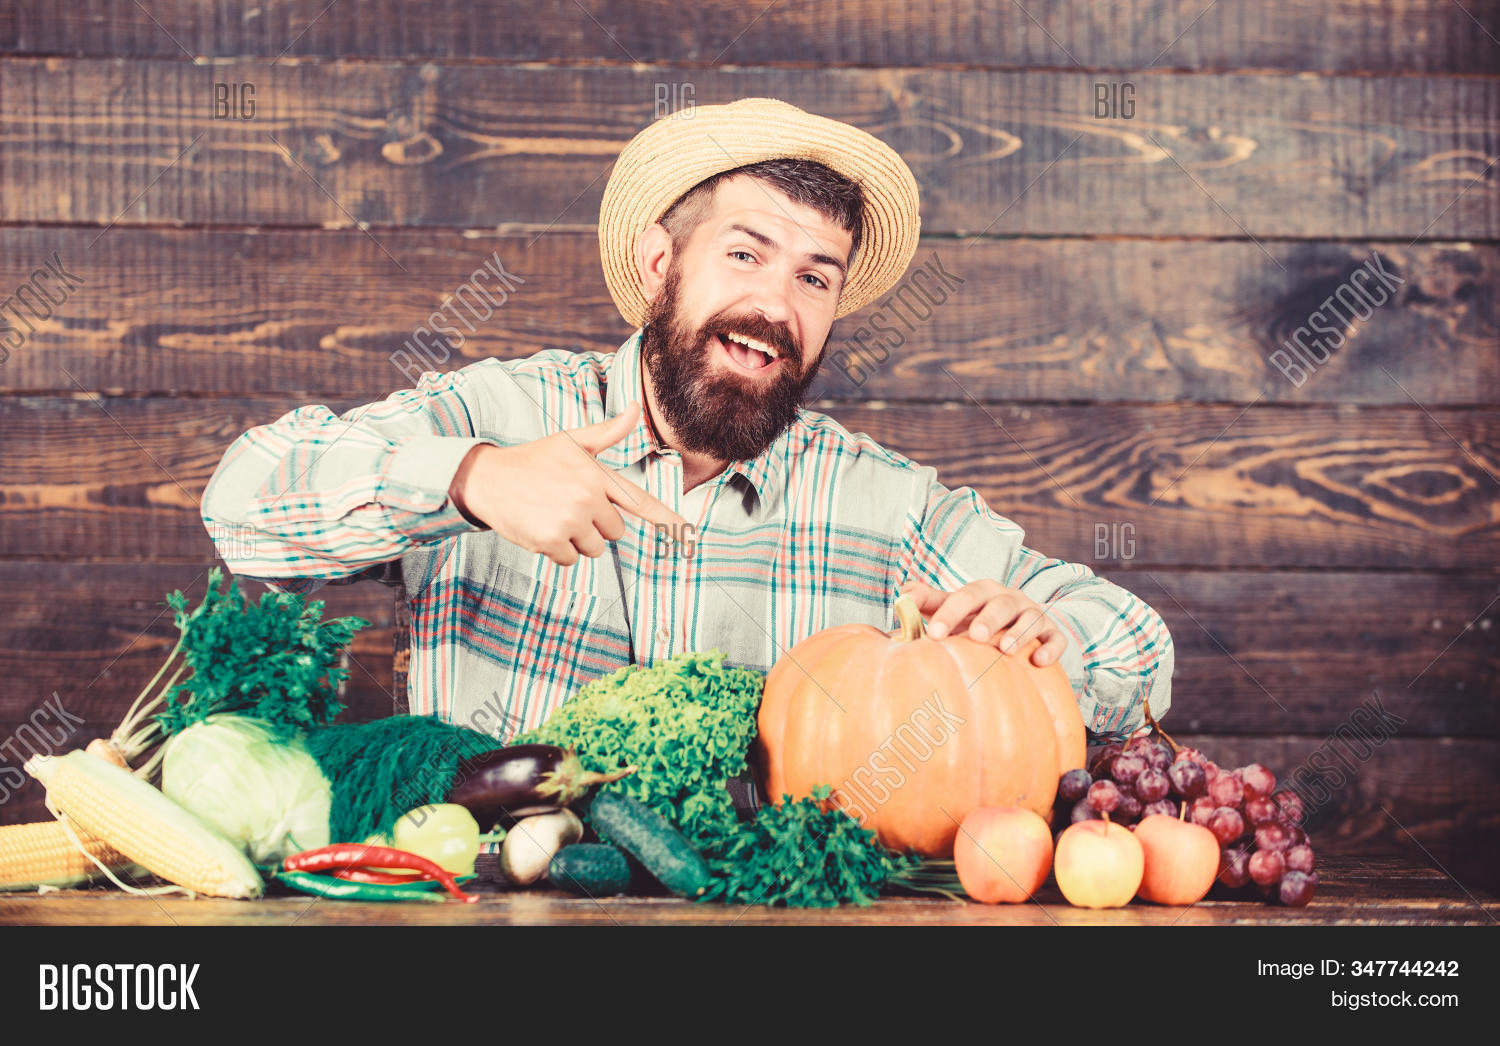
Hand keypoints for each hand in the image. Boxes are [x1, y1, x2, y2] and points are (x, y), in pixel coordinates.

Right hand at [448, 402, 687, 565]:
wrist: (487, 478)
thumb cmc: (533, 460)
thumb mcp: (571, 441)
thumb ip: (608, 432)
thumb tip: (636, 408)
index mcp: (598, 475)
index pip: (641, 502)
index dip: (668, 520)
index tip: (690, 535)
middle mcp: (588, 497)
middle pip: (615, 532)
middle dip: (594, 525)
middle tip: (565, 505)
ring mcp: (571, 519)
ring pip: (593, 549)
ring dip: (575, 540)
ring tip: (551, 515)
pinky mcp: (552, 540)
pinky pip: (570, 560)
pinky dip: (556, 551)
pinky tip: (539, 528)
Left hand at [898, 578, 1066, 666]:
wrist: (1012, 627)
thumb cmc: (971, 619)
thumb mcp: (948, 607)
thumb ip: (925, 601)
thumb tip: (902, 598)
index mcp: (982, 591)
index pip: (966, 596)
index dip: (951, 612)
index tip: (934, 634)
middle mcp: (1010, 599)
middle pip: (1001, 604)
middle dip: (989, 619)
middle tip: (975, 636)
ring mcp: (1034, 615)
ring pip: (1031, 619)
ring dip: (1020, 633)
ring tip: (1006, 650)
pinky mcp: (1052, 634)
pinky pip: (1056, 639)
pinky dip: (1050, 648)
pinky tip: (1038, 661)